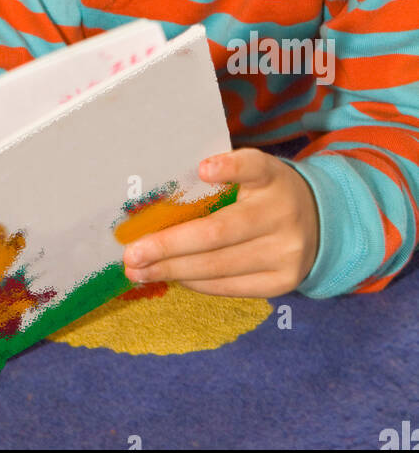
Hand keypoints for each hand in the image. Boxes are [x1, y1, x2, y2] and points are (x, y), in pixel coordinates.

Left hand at [122, 149, 320, 296]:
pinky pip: (229, 286)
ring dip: (173, 270)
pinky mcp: (283, 281)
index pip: (253, 166)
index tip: (203, 168)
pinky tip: (172, 278)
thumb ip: (217, 183)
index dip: (229, 168)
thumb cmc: (264, 195)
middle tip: (132, 254)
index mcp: (272, 176)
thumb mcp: (252, 176)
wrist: (320, 224)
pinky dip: (196, 283)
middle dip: (168, 246)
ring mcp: (285, 251)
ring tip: (140, 272)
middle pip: (217, 232)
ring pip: (219, 266)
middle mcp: (282, 212)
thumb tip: (155, 207)